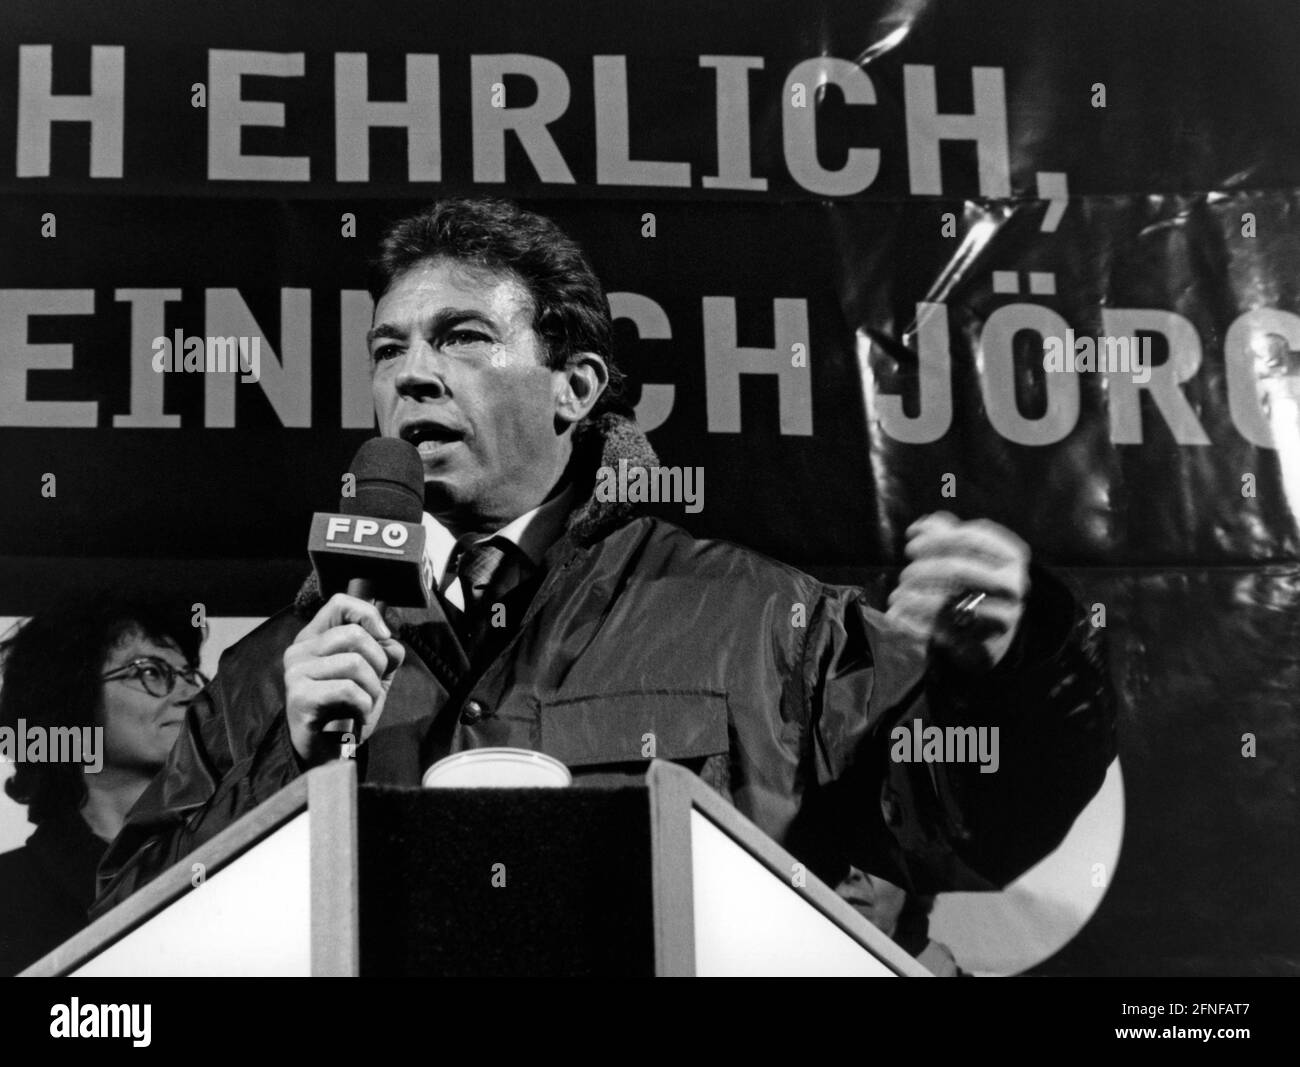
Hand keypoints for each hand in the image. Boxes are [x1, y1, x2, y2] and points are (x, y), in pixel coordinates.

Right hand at [283, 593, 404, 766]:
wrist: (326, 754)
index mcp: (314, 638)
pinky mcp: (299, 696)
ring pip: (355, 663)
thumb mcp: (373, 677)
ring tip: (364, 704)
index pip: (339, 603)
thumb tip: (393, 642)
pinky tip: (357, 715)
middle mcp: (299, 650)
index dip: (368, 614)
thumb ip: (385, 654)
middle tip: (373, 686)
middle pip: (354, 634)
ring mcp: (296, 673)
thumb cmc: (347, 712)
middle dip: (378, 662)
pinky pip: (348, 689)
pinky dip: (364, 705)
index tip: (384, 636)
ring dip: (372, 688)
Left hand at [886, 511, 1029, 672]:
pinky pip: (946, 627)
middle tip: (905, 575)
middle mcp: (1013, 583)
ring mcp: (1004, 614)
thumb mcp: (964, 553)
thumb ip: (942, 532)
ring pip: (952, 600)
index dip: (935, 540)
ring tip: (898, 595)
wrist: (990, 634)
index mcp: (1012, 555)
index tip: (910, 548)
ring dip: (916, 598)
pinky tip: (904, 615)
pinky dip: (920, 620)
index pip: (971, 538)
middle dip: (923, 570)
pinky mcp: (988, 640)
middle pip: (959, 569)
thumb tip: (917, 527)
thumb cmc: (974, 584)